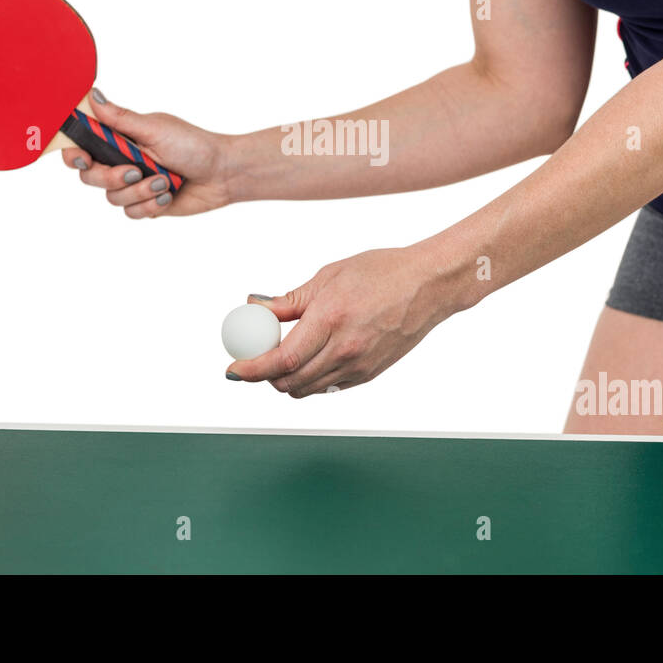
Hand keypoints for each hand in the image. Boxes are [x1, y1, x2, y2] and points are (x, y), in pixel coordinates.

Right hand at [61, 90, 233, 217]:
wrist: (222, 173)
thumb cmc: (194, 145)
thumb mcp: (155, 128)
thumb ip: (120, 118)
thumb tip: (92, 95)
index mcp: (121, 138)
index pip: (83, 145)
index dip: (75, 154)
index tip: (83, 158)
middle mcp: (122, 161)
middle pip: (91, 176)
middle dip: (111, 177)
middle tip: (134, 171)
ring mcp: (133, 184)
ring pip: (113, 197)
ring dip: (139, 191)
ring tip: (164, 181)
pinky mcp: (145, 204)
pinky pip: (131, 212)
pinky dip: (150, 205)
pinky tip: (167, 195)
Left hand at [227, 247, 453, 397]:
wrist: (429, 286)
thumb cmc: (381, 272)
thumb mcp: (329, 276)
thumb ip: (290, 300)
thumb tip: (255, 306)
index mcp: (331, 319)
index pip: (280, 359)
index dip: (251, 369)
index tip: (233, 369)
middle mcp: (345, 349)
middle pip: (289, 381)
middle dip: (263, 376)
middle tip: (254, 359)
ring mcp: (359, 366)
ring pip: (306, 389)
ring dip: (285, 380)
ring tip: (281, 357)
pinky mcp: (369, 374)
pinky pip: (328, 387)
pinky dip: (310, 379)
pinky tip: (310, 359)